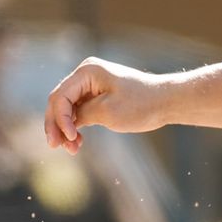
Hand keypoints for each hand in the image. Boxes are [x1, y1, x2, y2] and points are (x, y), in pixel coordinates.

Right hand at [44, 57, 169, 153]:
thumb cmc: (141, 105)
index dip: (60, 120)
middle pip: (59, 101)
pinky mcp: (97, 95)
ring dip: (65, 129)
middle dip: (56, 125)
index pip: (60, 97)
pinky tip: (77, 143)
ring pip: (67, 108)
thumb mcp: (108, 112)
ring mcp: (90, 84)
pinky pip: (79, 111)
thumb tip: (66, 121)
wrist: (166, 102)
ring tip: (71, 150)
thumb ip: (82, 115)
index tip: (71, 139)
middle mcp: (86, 74)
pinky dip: (76, 126)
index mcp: (87, 71)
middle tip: (55, 147)